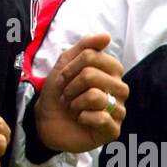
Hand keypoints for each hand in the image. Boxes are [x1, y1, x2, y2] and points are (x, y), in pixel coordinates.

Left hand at [33, 33, 127, 152]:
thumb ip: (85, 46)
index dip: (70, 68)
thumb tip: (106, 36)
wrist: (46, 122)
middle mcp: (120, 89)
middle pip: (91, 75)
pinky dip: (83, 117)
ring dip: (75, 102)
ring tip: (73, 108)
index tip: (63, 79)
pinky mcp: (114, 130)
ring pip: (95, 96)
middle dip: (70, 86)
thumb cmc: (59, 93)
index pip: (92, 56)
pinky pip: (101, 118)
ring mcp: (119, 110)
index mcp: (112, 71)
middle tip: (66, 96)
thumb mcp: (66, 64)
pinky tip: (81, 120)